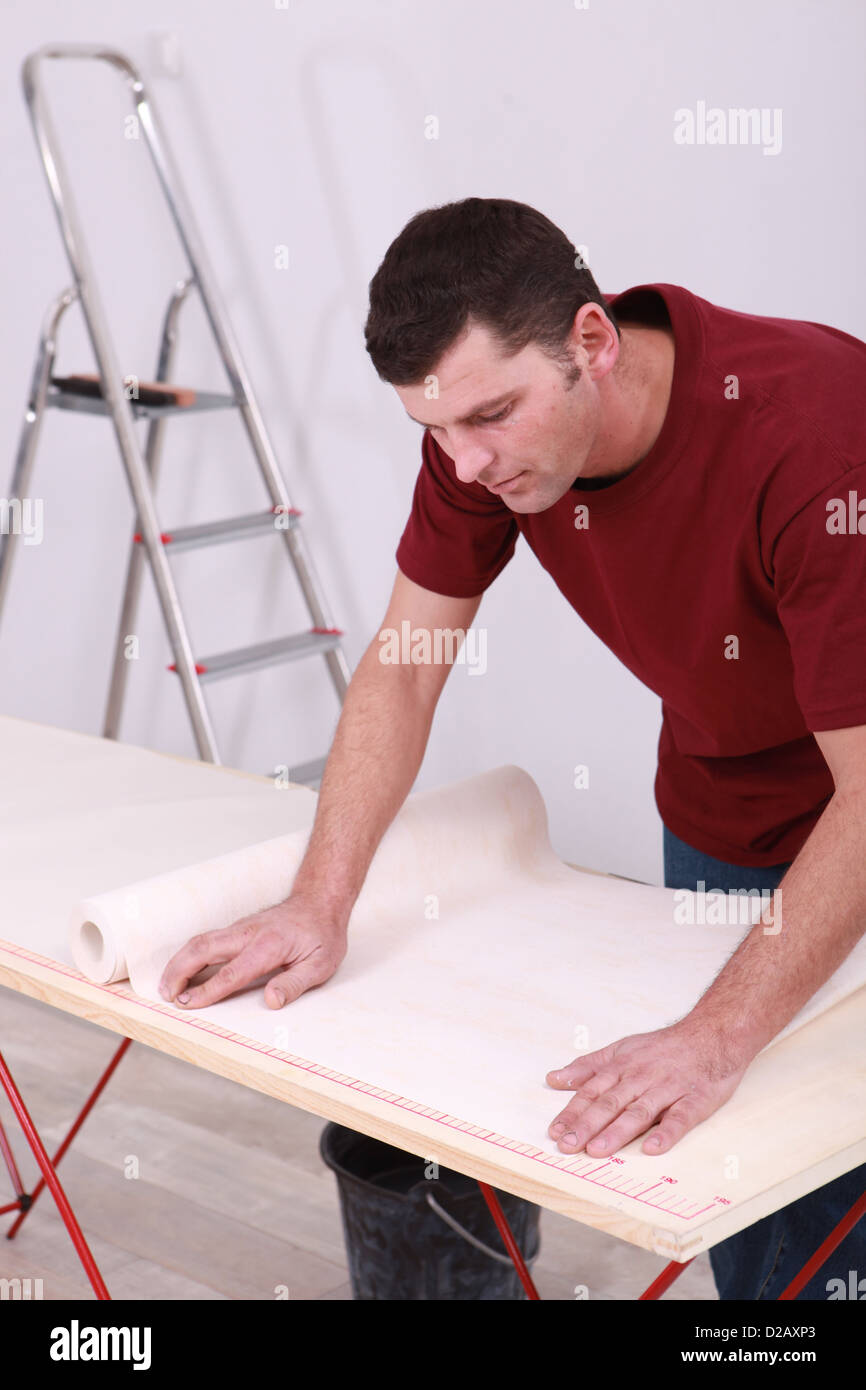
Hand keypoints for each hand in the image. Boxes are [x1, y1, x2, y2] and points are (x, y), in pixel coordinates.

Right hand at [158, 897, 347, 1008]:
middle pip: (203, 948)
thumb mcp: (321, 964)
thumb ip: (295, 983)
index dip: (206, 990)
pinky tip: (182, 970)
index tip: (187, 1003)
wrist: (320, 901)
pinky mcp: (237, 929)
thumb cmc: (322, 934)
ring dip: (179, 962)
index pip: (231, 972)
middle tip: (166, 996)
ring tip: (167, 987)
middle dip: (179, 971)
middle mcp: (248, 933)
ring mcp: (240, 928)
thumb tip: (271, 1001)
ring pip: (200, 941)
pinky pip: (207, 939)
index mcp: (268, 945)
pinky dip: (189, 954)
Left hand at [545, 1019, 754, 1155]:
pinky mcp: (695, 1100)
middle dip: (587, 1125)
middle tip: (567, 1145)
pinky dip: (667, 1132)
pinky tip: (653, 1148)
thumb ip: (588, 1066)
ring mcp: (668, 1089)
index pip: (592, 1092)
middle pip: (610, 1103)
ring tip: (597, 1150)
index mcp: (622, 1067)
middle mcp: (641, 1078)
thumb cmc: (663, 1047)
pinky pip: (680, 1118)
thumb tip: (554, 1079)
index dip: (572, 1112)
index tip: (555, 1131)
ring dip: (617, 1132)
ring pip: (639, 1112)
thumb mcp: (621, 1049)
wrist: (711, 1034)